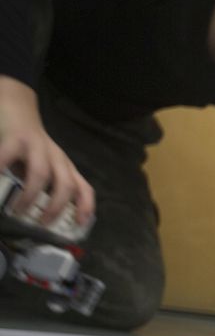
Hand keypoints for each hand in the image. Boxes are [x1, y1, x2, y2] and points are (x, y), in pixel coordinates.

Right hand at [0, 76, 94, 224]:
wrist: (18, 111)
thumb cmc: (29, 147)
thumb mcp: (43, 167)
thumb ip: (44, 187)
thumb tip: (38, 216)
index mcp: (65, 167)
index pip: (84, 188)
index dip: (86, 207)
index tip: (80, 224)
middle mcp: (57, 157)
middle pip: (66, 184)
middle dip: (56, 207)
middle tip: (42, 223)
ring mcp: (38, 147)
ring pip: (41, 173)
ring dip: (30, 195)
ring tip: (17, 211)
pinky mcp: (16, 138)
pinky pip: (8, 157)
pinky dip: (2, 168)